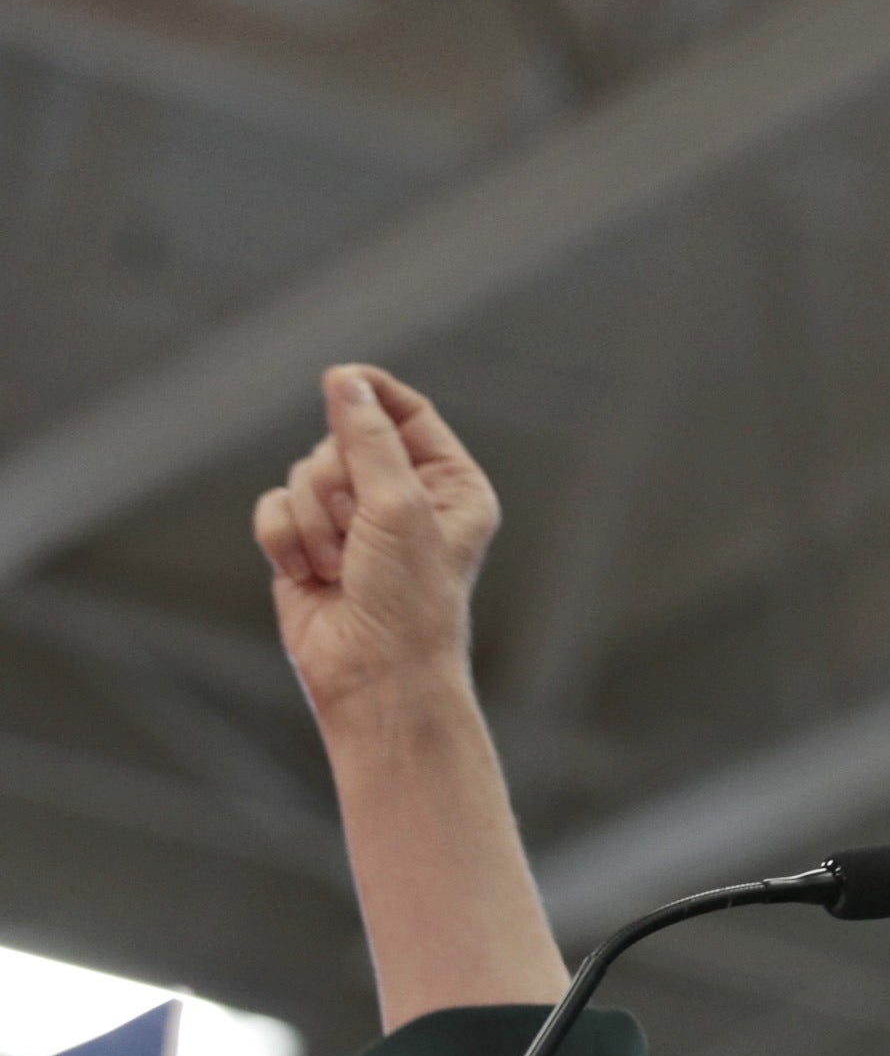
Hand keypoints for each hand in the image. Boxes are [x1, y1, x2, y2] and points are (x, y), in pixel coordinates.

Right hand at [253, 365, 501, 728]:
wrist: (373, 676)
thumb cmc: (407, 601)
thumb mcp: (397, 508)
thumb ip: (369, 440)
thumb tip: (346, 381)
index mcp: (449, 485)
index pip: (408, 413)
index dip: (371, 393)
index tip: (342, 379)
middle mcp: (403, 496)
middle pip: (342, 438)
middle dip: (337, 483)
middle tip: (358, 532)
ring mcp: (352, 520)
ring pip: (302, 472)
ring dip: (313, 520)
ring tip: (340, 566)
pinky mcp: (308, 543)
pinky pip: (273, 507)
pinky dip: (284, 539)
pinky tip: (309, 576)